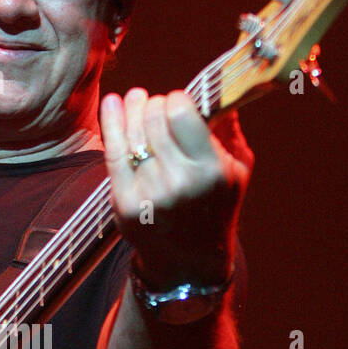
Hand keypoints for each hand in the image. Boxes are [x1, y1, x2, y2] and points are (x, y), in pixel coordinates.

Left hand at [99, 88, 253, 290]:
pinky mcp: (125, 204)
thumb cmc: (215, 206)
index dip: (177, 100)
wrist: (189, 262)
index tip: (178, 102)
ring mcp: (148, 195)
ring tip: (134, 98)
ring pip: (132, 133)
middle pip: (153, 119)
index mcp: (210, 171)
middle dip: (153, 104)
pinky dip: (111, 123)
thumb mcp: (236, 170)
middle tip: (154, 103)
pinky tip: (112, 103)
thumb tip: (219, 86)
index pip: (181, 113)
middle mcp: (179, 183)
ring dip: (131, 108)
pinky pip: (113, 153)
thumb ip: (229, 128)